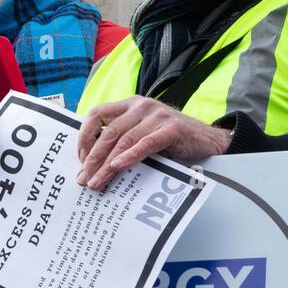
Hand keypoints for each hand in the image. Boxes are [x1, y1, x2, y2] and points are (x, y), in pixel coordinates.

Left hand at [76, 96, 230, 190]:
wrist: (208, 141)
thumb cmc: (172, 141)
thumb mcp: (143, 134)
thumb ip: (122, 140)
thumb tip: (93, 164)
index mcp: (130, 105)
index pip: (96, 114)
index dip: (84, 136)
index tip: (80, 158)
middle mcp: (141, 106)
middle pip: (108, 132)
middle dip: (93, 158)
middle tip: (83, 178)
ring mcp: (157, 116)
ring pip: (124, 140)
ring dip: (107, 164)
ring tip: (97, 182)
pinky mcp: (171, 128)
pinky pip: (145, 143)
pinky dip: (130, 156)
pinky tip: (117, 167)